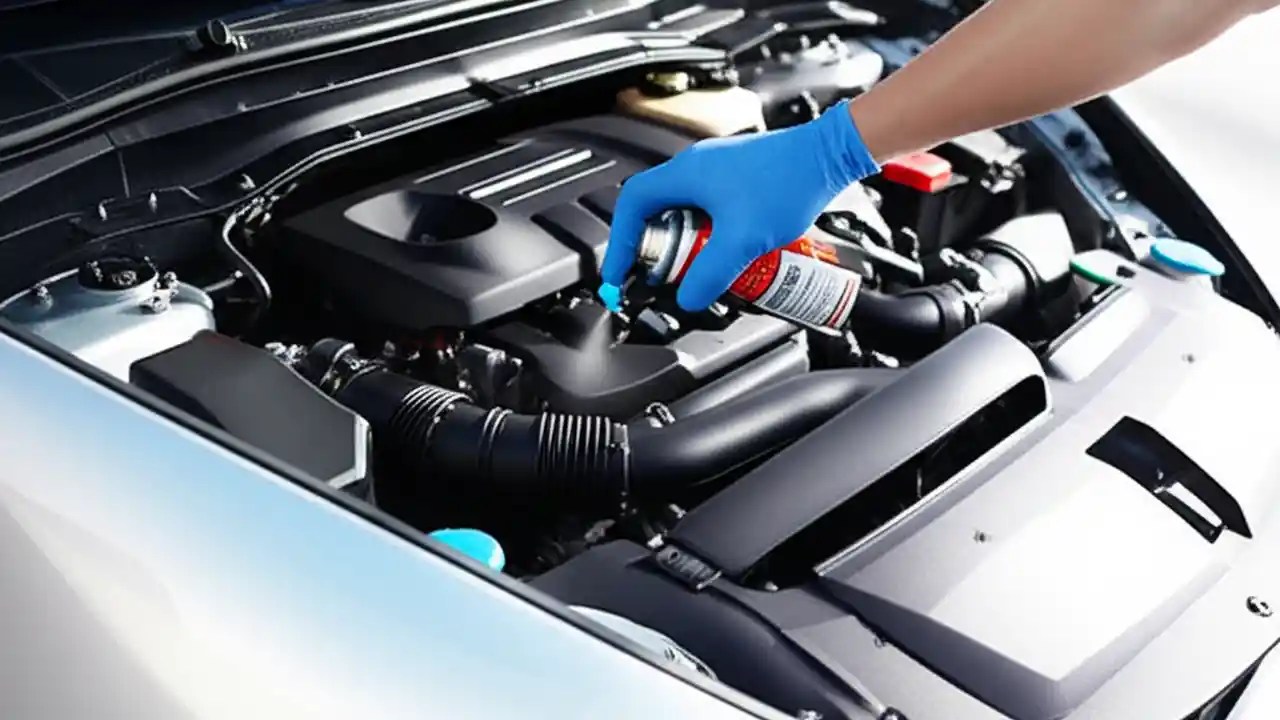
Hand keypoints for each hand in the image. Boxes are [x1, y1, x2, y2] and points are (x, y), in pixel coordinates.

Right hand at [599, 100, 878, 310]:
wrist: (829, 156)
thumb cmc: (790, 182)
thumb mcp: (744, 240)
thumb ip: (711, 274)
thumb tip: (688, 298)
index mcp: (685, 174)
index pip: (632, 206)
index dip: (620, 242)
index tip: (619, 271)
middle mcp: (694, 167)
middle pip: (653, 210)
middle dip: (653, 247)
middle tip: (662, 275)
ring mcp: (715, 170)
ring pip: (680, 210)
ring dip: (681, 241)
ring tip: (694, 266)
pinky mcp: (735, 177)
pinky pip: (704, 207)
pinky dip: (703, 232)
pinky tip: (724, 249)